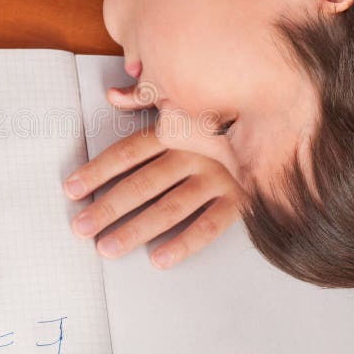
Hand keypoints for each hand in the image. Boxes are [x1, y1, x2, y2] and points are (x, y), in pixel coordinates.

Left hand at [64, 86, 243, 267]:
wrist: (282, 119)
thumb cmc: (224, 115)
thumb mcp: (185, 101)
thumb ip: (145, 99)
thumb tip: (111, 95)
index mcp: (176, 129)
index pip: (127, 152)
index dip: (97, 171)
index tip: (71, 189)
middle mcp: (193, 152)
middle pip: (141, 183)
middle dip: (107, 207)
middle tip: (80, 228)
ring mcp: (218, 176)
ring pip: (170, 208)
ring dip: (136, 229)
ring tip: (107, 247)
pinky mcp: (241, 198)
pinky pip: (209, 225)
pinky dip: (184, 243)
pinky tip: (158, 258)